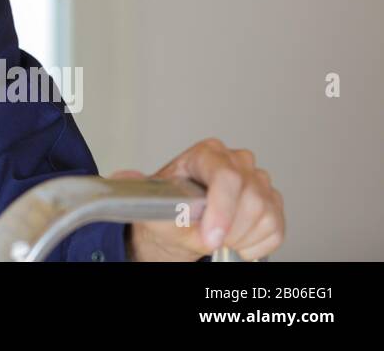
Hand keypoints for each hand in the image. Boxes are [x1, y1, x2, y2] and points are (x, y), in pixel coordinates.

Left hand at [115, 138, 284, 260]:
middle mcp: (236, 161)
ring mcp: (258, 180)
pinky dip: (254, 245)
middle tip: (207, 240)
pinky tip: (234, 239)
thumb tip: (122, 178)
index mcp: (206, 154)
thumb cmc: (169, 209)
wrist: (181, 223)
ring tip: (217, 237)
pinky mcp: (273, 202)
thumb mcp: (153, 205)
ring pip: (265, 215)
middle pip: (250, 199)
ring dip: (240, 238)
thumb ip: (146, 195)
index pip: (225, 176)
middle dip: (229, 230)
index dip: (221, 210)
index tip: (210, 238)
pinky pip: (275, 229)